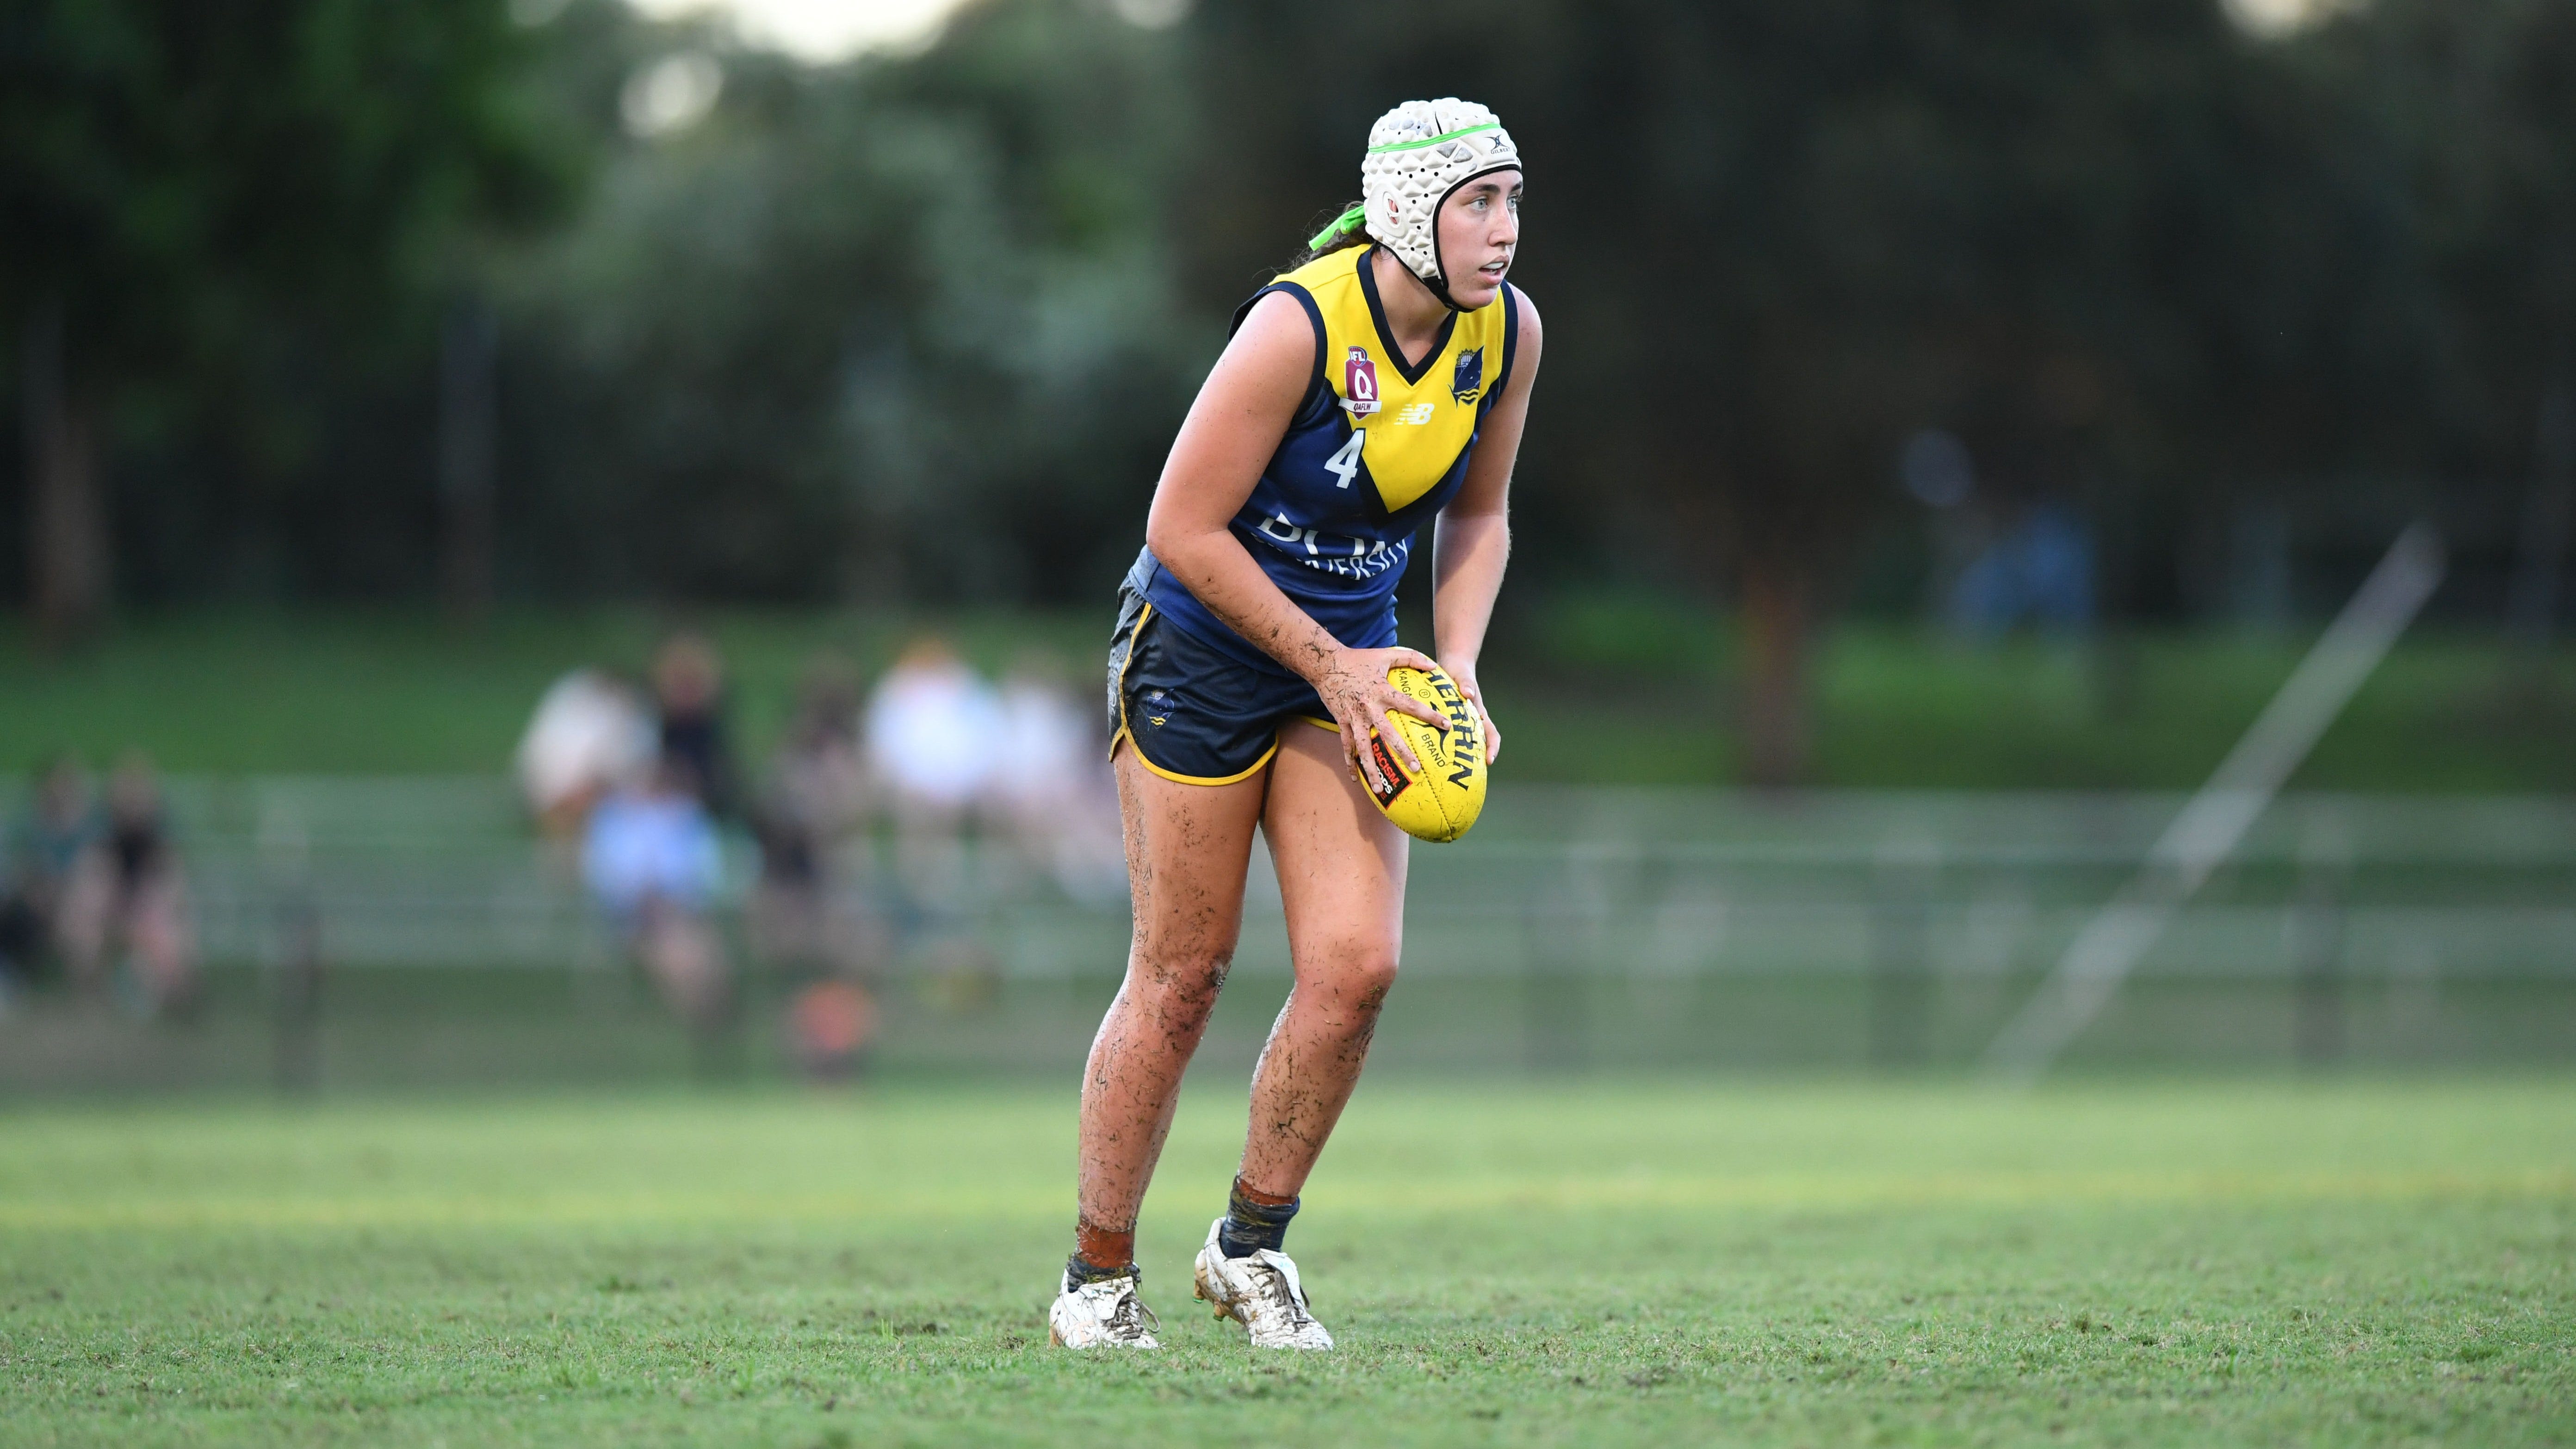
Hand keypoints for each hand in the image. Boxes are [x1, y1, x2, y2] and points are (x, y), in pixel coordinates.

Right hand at [1313, 645, 1448, 797]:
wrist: (1325, 664)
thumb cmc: (1358, 658)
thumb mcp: (1385, 654)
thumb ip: (1411, 657)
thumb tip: (1434, 666)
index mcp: (1382, 691)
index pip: (1410, 705)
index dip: (1429, 715)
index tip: (1446, 725)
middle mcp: (1369, 708)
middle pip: (1387, 734)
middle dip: (1402, 752)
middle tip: (1416, 768)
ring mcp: (1354, 718)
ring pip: (1363, 748)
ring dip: (1371, 769)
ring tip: (1381, 789)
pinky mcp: (1342, 722)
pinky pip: (1346, 747)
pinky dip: (1350, 763)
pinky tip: (1357, 779)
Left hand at [1441, 660, 1500, 765]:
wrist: (1452, 665)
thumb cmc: (1460, 671)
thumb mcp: (1463, 676)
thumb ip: (1466, 683)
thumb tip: (1467, 693)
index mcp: (1480, 714)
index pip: (1491, 735)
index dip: (1492, 748)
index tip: (1489, 761)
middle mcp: (1471, 721)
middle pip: (1476, 745)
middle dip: (1473, 760)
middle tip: (1463, 775)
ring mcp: (1458, 722)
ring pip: (1459, 743)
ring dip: (1453, 756)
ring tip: (1441, 772)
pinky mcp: (1446, 720)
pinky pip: (1443, 735)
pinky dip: (1437, 744)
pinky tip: (1423, 753)